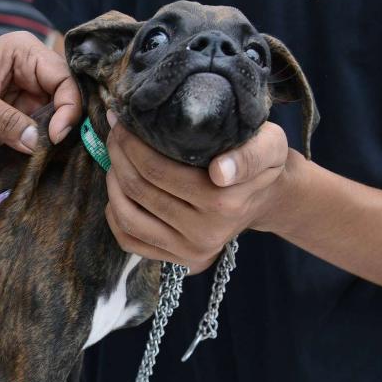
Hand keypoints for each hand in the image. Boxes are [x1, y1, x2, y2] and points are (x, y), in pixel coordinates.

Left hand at [0, 32, 81, 153]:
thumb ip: (2, 119)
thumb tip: (36, 142)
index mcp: (24, 52)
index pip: (64, 79)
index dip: (68, 108)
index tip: (54, 137)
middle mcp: (32, 70)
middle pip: (65, 100)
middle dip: (59, 126)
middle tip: (47, 151)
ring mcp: (27, 93)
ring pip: (54, 119)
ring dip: (44, 140)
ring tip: (32, 155)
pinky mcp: (20, 114)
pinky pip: (37, 132)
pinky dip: (32, 146)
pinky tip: (24, 156)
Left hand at [104, 113, 288, 272]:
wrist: (266, 198)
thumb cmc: (261, 162)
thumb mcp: (269, 146)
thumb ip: (250, 155)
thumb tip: (220, 171)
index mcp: (223, 202)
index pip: (157, 170)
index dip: (131, 143)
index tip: (122, 121)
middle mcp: (204, 232)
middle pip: (139, 190)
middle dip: (118, 156)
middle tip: (114, 132)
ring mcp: (190, 250)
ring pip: (129, 217)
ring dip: (112, 184)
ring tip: (115, 158)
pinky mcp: (178, 260)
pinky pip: (130, 241)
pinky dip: (115, 214)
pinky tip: (119, 190)